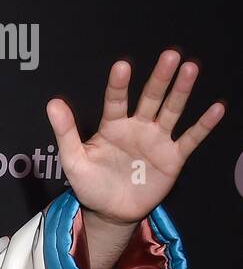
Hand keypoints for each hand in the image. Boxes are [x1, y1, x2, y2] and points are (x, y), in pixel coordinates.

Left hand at [45, 50, 224, 224]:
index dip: (118, 85)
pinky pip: (190, 138)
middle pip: (150, 98)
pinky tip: (216, 108)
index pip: (116, 100)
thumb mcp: (74, 161)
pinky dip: (203, 125)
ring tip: (190, 69)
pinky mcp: (172, 157)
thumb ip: (65, 133)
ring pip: (171, 110)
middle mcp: (138, 126)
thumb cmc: (91, 184)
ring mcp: (157, 140)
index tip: (122, 67)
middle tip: (170, 56)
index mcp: (113, 125)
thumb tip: (52, 103)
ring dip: (181, 91)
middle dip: (160, 78)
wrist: (110, 212)